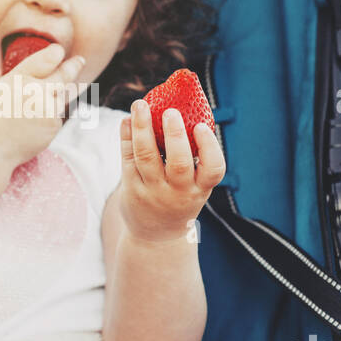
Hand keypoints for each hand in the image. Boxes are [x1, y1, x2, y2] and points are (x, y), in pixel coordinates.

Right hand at [0, 43, 86, 169]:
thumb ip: (0, 74)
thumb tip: (9, 67)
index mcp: (17, 78)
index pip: (44, 60)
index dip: (55, 54)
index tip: (59, 51)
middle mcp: (35, 90)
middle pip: (64, 74)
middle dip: (74, 66)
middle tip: (80, 61)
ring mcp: (47, 108)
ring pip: (62, 96)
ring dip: (60, 95)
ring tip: (53, 98)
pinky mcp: (53, 125)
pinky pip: (57, 115)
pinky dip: (51, 116)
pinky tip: (36, 123)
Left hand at [118, 98, 225, 244]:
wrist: (157, 236)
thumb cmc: (180, 198)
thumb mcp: (194, 186)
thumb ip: (192, 155)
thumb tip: (180, 108)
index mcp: (200, 188)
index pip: (213, 170)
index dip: (209, 147)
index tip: (202, 126)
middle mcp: (178, 192)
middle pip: (178, 164)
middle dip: (175, 135)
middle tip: (170, 111)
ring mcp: (153, 192)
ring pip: (146, 157)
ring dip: (143, 128)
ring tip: (140, 104)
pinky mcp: (131, 190)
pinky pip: (128, 159)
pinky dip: (127, 137)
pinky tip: (128, 120)